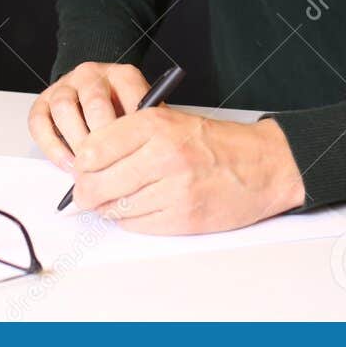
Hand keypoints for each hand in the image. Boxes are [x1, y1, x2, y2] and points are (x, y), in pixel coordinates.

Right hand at [28, 61, 150, 169]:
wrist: (91, 98)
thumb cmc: (121, 114)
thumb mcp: (140, 116)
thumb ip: (144, 129)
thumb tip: (146, 155)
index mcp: (122, 75)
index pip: (129, 92)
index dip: (131, 125)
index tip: (133, 153)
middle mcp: (91, 74)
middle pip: (93, 100)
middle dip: (100, 137)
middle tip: (107, 165)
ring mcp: (64, 86)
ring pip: (64, 108)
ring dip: (75, 141)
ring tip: (87, 168)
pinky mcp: (42, 102)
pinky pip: (40, 122)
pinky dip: (53, 147)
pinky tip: (68, 164)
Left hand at [69, 109, 306, 234]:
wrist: (264, 165)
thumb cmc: (215, 143)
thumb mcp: (170, 121)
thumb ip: (128, 137)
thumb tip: (85, 163)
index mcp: (156, 125)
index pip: (93, 149)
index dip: (81, 165)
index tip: (81, 169)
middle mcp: (164, 155)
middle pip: (98, 184)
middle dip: (85, 193)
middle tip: (85, 193)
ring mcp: (174, 190)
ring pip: (115, 208)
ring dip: (108, 208)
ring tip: (116, 199)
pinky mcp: (184, 218)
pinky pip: (137, 225)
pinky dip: (131, 220)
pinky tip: (140, 208)